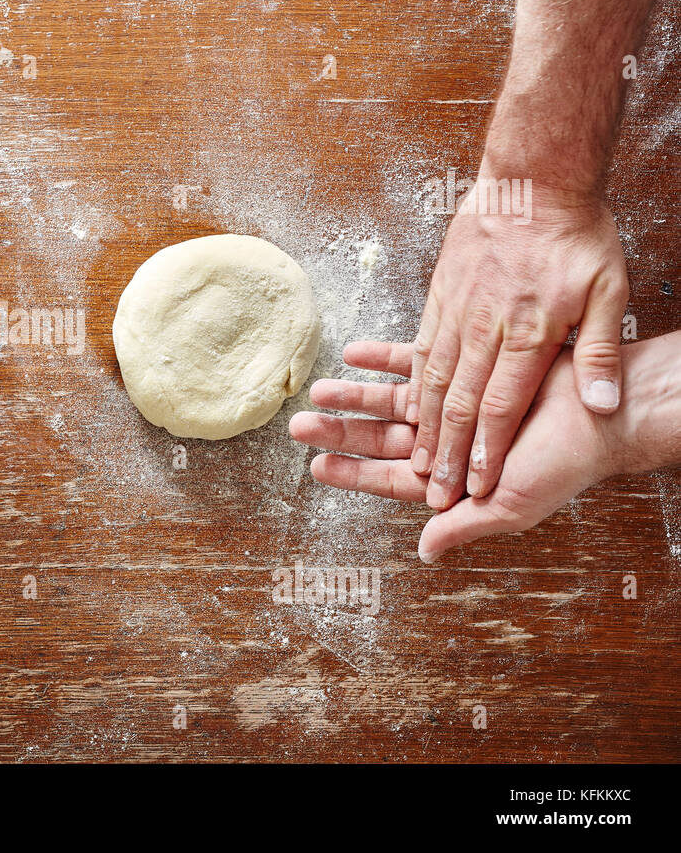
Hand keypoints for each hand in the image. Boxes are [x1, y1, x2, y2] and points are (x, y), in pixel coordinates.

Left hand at [290, 341, 622, 562]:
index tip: (317, 464)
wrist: (604, 412)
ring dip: (355, 395)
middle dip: (340, 432)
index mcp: (453, 479)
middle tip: (300, 424)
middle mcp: (447, 443)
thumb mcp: (511, 505)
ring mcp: (455, 407)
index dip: (353, 472)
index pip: (390, 479)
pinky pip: (417, 364)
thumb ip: (463, 526)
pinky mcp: (466, 372)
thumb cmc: (565, 465)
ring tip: (320, 389)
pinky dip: (387, 359)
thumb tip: (423, 552)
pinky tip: (355, 352)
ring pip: (391, 403)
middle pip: (381, 440)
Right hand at [406, 179, 627, 512]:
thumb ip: (602, 351)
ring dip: (421, 425)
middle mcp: (486, 328)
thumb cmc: (575, 233)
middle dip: (444, 453)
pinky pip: (420, 348)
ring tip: (413, 459)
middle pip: (458, 403)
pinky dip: (410, 383)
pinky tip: (405, 408)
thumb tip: (605, 403)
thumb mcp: (609, 289)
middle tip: (432, 489)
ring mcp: (457, 312)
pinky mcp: (440, 296)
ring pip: (432, 380)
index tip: (472, 488)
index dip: (483, 452)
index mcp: (529, 333)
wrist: (531, 180)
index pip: (499, 408)